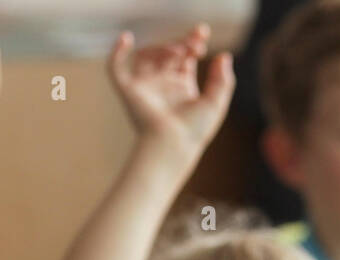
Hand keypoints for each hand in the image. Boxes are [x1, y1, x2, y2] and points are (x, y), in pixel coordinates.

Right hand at [107, 24, 233, 161]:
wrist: (173, 144)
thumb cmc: (194, 131)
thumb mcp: (216, 103)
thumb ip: (223, 80)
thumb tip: (224, 56)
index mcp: (181, 87)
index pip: (184, 57)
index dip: (192, 42)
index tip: (202, 35)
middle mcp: (162, 84)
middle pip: (167, 52)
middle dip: (181, 43)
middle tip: (193, 45)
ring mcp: (144, 86)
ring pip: (147, 54)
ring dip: (161, 47)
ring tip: (178, 52)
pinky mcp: (128, 90)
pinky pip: (116, 68)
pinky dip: (117, 53)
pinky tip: (126, 38)